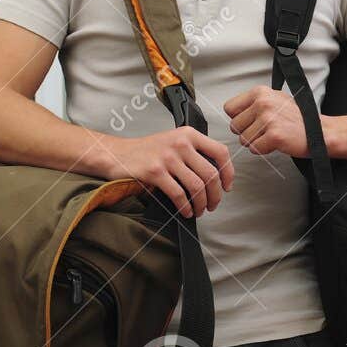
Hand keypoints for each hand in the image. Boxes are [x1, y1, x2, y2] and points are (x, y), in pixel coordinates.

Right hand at [103, 126, 233, 217]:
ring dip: (201, 204)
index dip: (228, 172)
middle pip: (210, 174)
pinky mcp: (155, 172)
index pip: (220, 152)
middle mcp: (180, 143)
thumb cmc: (147, 151)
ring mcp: (168, 157)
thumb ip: (194, 153)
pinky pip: (179, 194)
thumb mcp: (174, 142)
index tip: (227, 186)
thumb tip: (216, 177)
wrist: (117, 153)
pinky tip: (186, 211)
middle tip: (212, 205)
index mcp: (189, 134)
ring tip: (199, 210)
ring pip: (197, 186)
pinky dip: (186, 207)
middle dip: (215, 195)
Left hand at [225, 86, 309, 157]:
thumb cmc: (297, 119)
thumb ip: (254, 103)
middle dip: (246, 133)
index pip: (229, 108)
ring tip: (271, 136)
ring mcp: (268, 119)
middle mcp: (263, 102)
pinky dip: (263, 150)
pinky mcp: (274, 135)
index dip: (239, 118)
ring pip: (243, 139)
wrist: (321, 132)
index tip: (252, 121)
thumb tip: (232, 111)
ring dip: (255, 142)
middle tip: (264, 131)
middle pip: (234, 126)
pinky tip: (276, 143)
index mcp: (260, 92)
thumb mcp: (275, 99)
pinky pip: (254, 149)